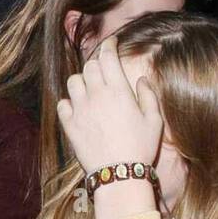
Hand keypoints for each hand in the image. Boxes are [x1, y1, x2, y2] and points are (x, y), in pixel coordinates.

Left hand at [57, 40, 162, 175]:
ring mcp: (80, 110)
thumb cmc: (141, 148)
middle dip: (96, 63)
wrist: (119, 175)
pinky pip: (63, 105)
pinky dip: (68, 103)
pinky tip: (77, 109)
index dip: (108, 45)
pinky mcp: (70, 126)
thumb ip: (148, 96)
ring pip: (73, 82)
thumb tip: (141, 80)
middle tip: (102, 70)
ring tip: (89, 90)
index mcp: (118, 90)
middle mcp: (96, 95)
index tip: (111, 43)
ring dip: (81, 81)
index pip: (107, 56)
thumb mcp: (154, 121)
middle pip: (89, 66)